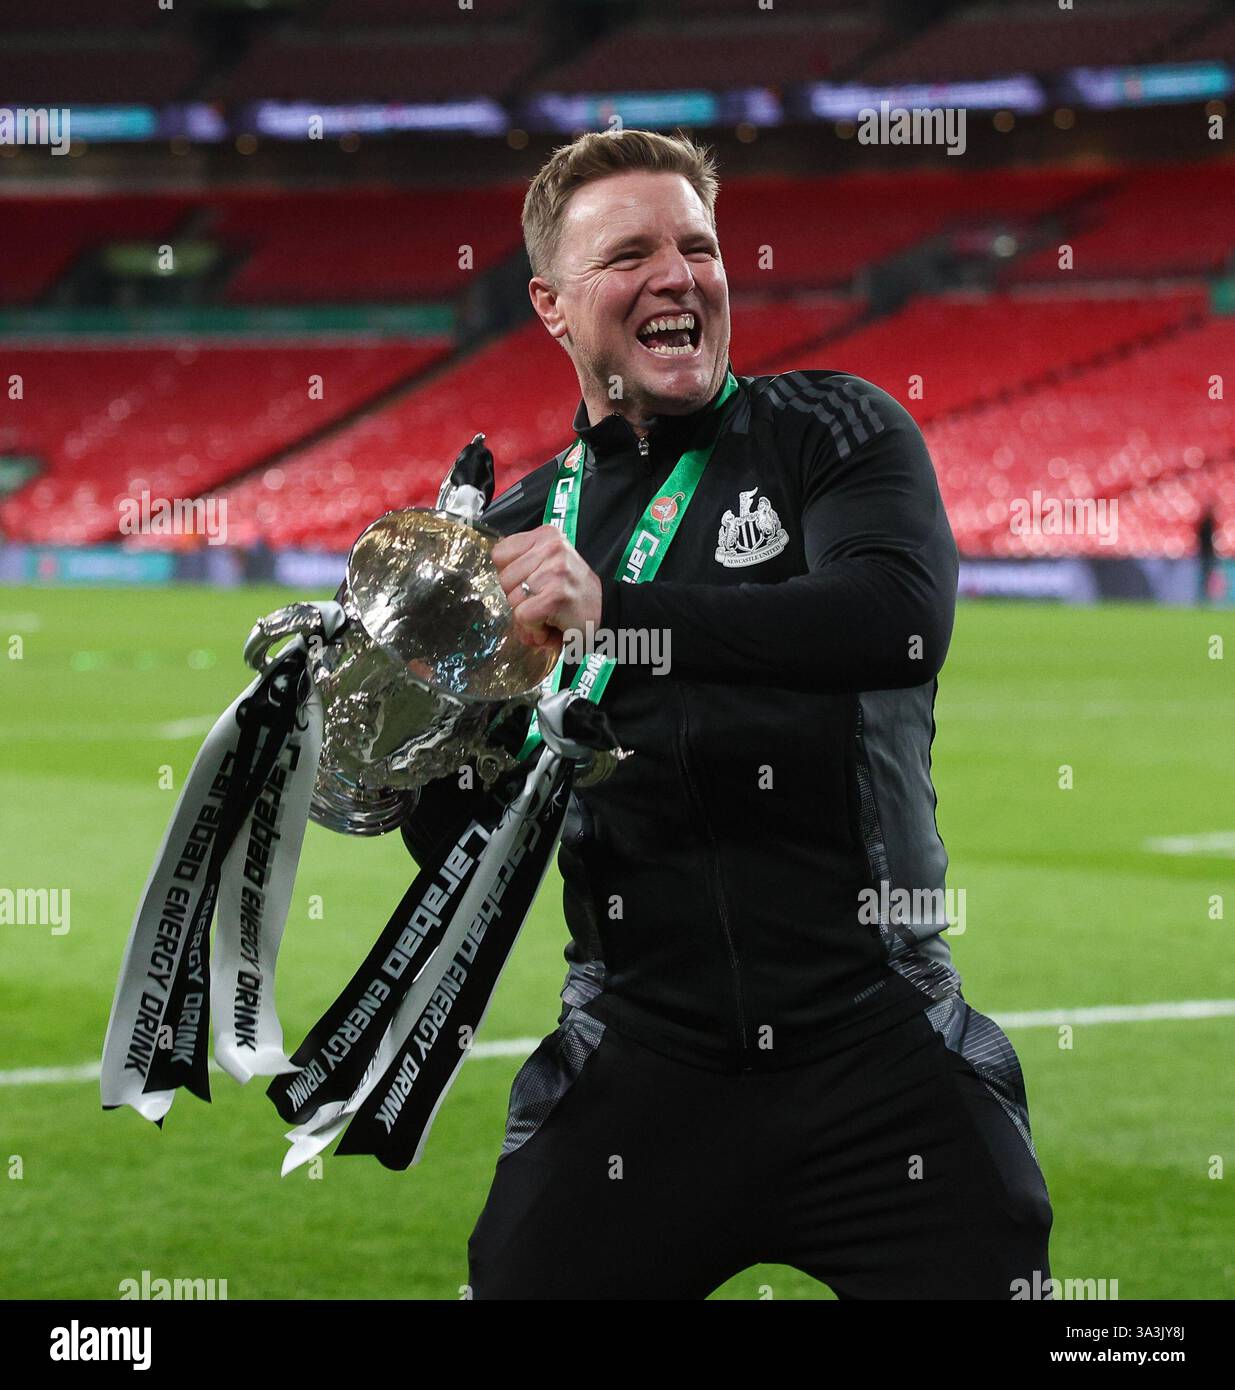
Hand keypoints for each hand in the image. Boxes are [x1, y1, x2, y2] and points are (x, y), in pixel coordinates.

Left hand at [492, 525, 601, 648]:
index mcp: (547, 535)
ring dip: (527, 617)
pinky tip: (551, 626)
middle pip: (504, 579)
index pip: (500, 554)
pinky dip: (534, 630)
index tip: (532, 584)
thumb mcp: (549, 564)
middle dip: (518, 599)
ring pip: (512, 600)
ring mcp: (554, 570)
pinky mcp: (555, 595)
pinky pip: (523, 616)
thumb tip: (491, 577)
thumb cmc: (573, 593)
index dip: (511, 576)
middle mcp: (552, 547)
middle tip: (543, 603)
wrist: (607, 614)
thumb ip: (522, 563)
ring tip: (549, 615)